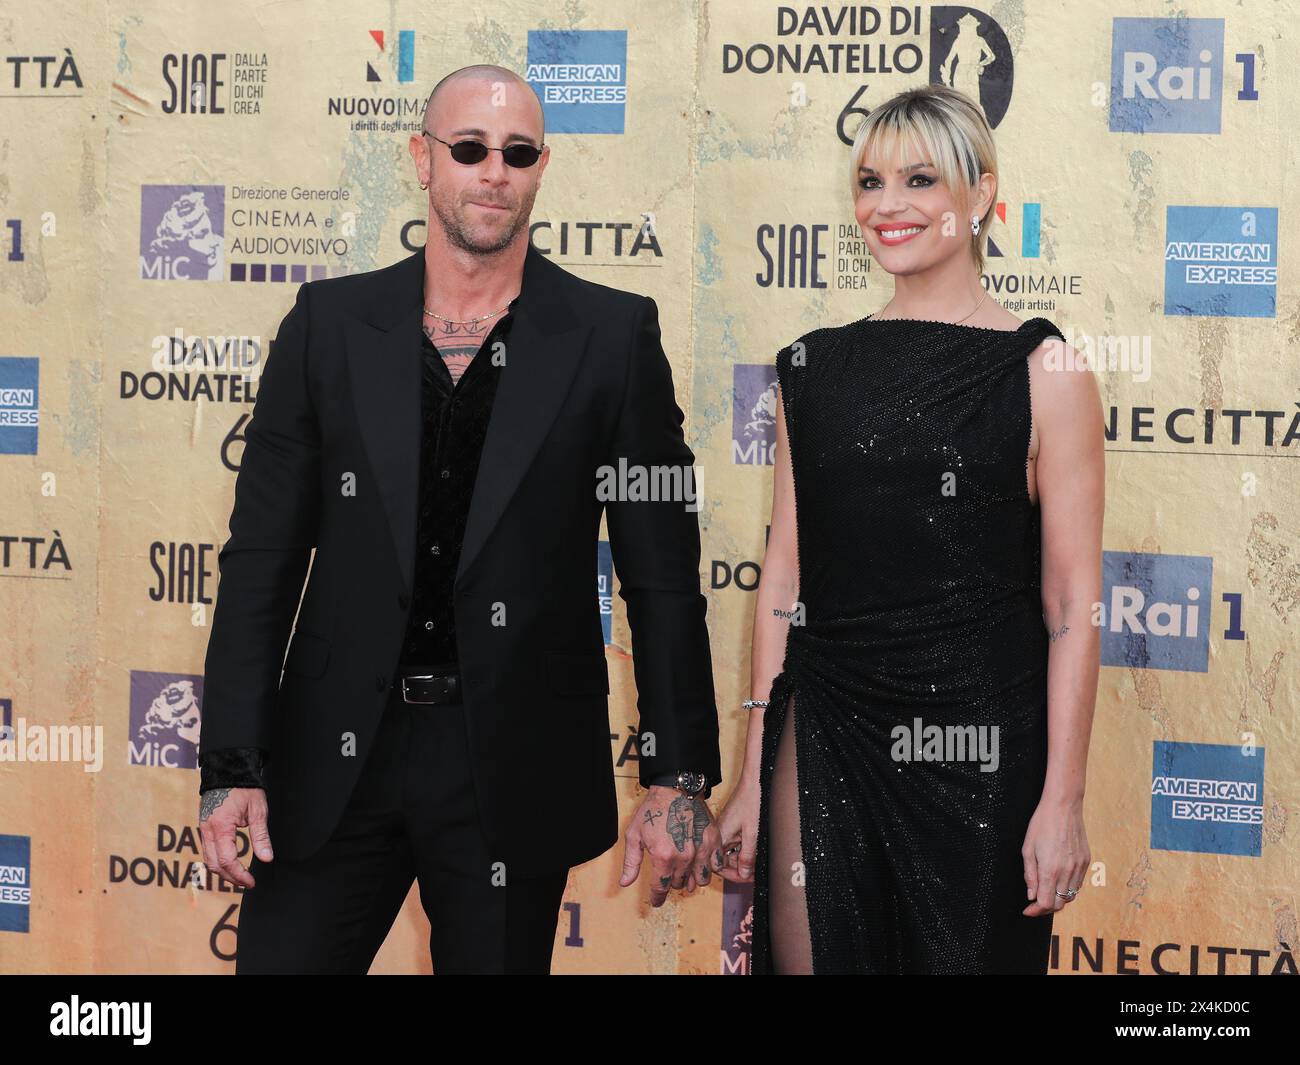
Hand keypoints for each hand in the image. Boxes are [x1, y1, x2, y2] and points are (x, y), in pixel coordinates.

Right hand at [198, 787, 272, 888]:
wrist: (228, 770)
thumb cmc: (245, 788)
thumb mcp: (258, 810)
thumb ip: (261, 836)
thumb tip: (266, 858)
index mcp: (220, 827)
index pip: (227, 860)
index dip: (239, 874)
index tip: (252, 881)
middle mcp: (207, 830)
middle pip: (214, 864)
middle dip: (230, 877)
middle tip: (247, 882)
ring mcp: (203, 829)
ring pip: (208, 860)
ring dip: (223, 871)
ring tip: (240, 876)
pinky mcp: (204, 827)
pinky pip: (207, 850)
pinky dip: (218, 861)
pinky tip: (231, 863)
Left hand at [620, 786, 723, 905]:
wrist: (676, 788)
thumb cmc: (653, 810)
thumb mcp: (634, 834)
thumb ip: (631, 862)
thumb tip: (625, 883)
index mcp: (663, 858)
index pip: (661, 889)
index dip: (656, 898)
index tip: (656, 900)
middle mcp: (684, 858)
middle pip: (678, 884)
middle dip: (671, 881)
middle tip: (667, 871)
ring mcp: (701, 850)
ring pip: (699, 880)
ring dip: (690, 878)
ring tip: (684, 869)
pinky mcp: (713, 841)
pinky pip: (714, 866)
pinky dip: (708, 867)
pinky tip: (700, 861)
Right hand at [714, 775, 758, 882]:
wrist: (755, 780)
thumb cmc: (752, 801)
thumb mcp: (752, 833)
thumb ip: (747, 855)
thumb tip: (743, 874)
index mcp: (719, 836)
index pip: (718, 865)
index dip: (732, 875)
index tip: (747, 880)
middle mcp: (719, 834)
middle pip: (724, 860)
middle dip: (738, 870)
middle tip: (754, 875)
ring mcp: (726, 829)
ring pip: (730, 852)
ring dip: (742, 861)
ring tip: (757, 866)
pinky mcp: (732, 825)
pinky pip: (735, 843)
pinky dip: (744, 850)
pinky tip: (755, 853)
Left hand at [1021, 792, 1088, 916]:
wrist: (1064, 807)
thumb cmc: (1042, 824)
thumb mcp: (1027, 848)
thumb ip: (1029, 875)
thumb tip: (1031, 895)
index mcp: (1050, 869)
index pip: (1046, 903)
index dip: (1035, 911)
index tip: (1027, 910)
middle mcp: (1067, 871)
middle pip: (1059, 903)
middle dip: (1046, 908)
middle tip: (1034, 904)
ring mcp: (1079, 867)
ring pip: (1070, 896)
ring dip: (1058, 899)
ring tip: (1046, 893)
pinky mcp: (1086, 861)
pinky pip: (1078, 884)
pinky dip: (1068, 888)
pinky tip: (1058, 881)